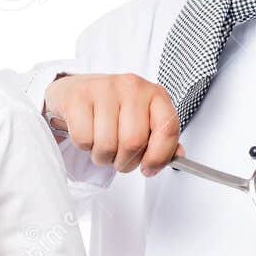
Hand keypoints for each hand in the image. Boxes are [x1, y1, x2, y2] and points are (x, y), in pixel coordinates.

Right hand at [43, 73, 180, 174]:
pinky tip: (87, 133)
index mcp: (155, 94)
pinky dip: (84, 146)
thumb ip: (161, 139)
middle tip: (119, 158)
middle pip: (134, 142)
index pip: (168, 129)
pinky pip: (84, 139)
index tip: (148, 168)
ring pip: (107, 144)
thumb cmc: (113, 110)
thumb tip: (177, 157)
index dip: (159, 157)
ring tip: (102, 146)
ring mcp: (104, 89)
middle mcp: (132, 87)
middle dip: (125, 161)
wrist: (77, 92)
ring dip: (103, 157)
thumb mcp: (143, 120)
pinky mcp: (78, 97)